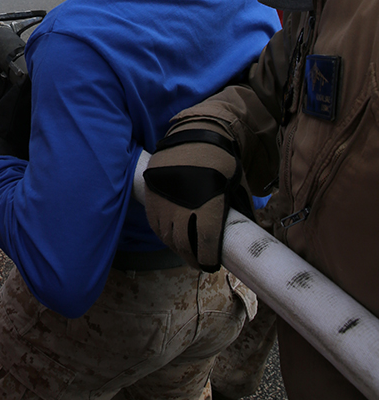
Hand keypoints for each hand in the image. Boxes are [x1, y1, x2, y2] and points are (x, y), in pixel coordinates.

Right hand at [143, 123, 253, 270]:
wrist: (196, 135)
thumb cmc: (222, 162)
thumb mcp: (237, 186)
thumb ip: (239, 210)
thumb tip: (247, 233)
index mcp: (208, 206)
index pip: (205, 245)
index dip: (207, 260)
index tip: (211, 265)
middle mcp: (183, 206)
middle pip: (182, 244)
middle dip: (191, 257)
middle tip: (198, 261)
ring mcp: (164, 199)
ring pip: (166, 234)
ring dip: (175, 246)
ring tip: (184, 249)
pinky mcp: (151, 192)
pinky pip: (154, 220)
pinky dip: (162, 231)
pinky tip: (171, 234)